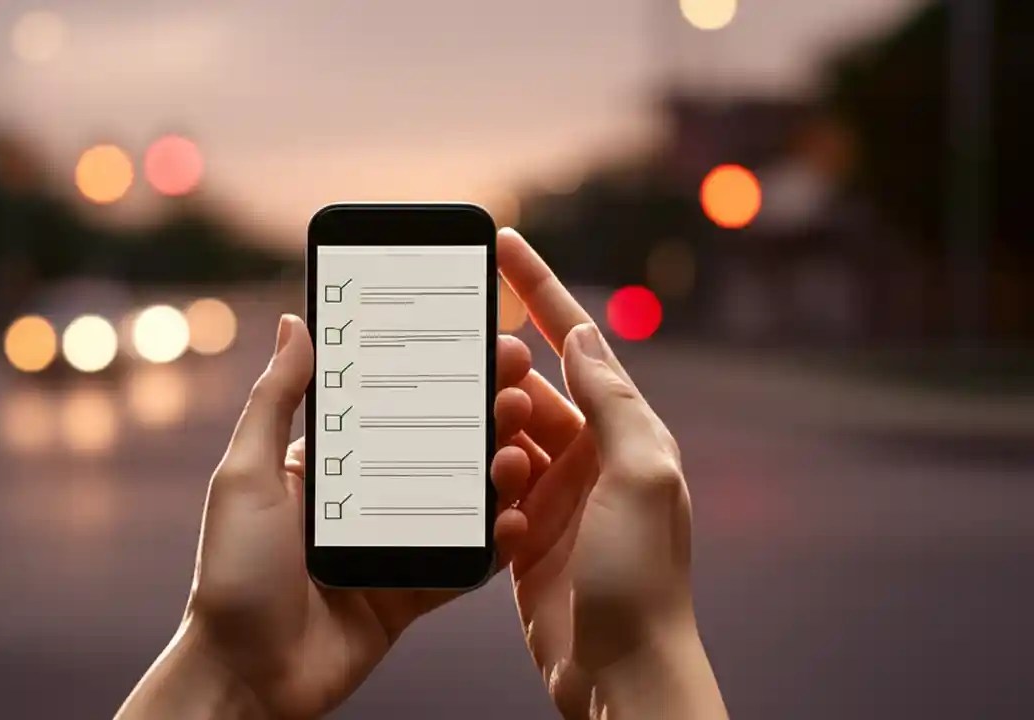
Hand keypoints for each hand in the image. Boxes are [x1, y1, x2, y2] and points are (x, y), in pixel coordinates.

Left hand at [117, 314, 536, 719]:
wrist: (246, 677)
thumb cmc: (233, 574)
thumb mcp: (246, 475)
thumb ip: (275, 400)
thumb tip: (294, 324)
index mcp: (327, 462)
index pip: (388, 404)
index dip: (432, 373)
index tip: (473, 340)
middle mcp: (364, 498)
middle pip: (435, 446)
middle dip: (479, 413)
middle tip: (515, 385)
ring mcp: (392, 545)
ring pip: (459, 500)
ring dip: (496, 472)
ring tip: (518, 449)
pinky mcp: (411, 592)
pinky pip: (463, 563)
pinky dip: (494, 544)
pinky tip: (517, 519)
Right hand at [498, 229, 726, 718]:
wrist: (621, 672)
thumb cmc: (642, 578)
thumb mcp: (642, 475)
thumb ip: (615, 401)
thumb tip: (582, 336)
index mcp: (625, 433)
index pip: (577, 342)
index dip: (539, 290)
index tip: (504, 244)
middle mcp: (591, 458)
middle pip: (530, 388)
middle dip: (496, 375)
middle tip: (464, 367)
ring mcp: (555, 498)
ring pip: (500, 438)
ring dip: (482, 437)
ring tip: (477, 447)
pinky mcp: (523, 536)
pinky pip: (487, 490)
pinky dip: (476, 487)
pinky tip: (474, 496)